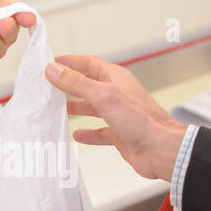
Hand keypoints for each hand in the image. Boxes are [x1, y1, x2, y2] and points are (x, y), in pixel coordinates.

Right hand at [44, 55, 187, 180]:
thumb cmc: (141, 120)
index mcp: (116, 78)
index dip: (70, 62)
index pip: (89, 63)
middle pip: (89, 85)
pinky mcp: (120, 134)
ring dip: (76, 108)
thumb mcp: (103, 96)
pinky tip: (76, 135)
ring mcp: (119, 115)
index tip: (53, 62)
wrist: (160, 149)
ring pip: (93, 108)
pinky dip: (88, 133)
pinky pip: (100, 131)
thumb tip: (54, 70)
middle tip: (50, 86)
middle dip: (69, 86)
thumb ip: (76, 83)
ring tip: (58, 108)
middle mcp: (118, 94)